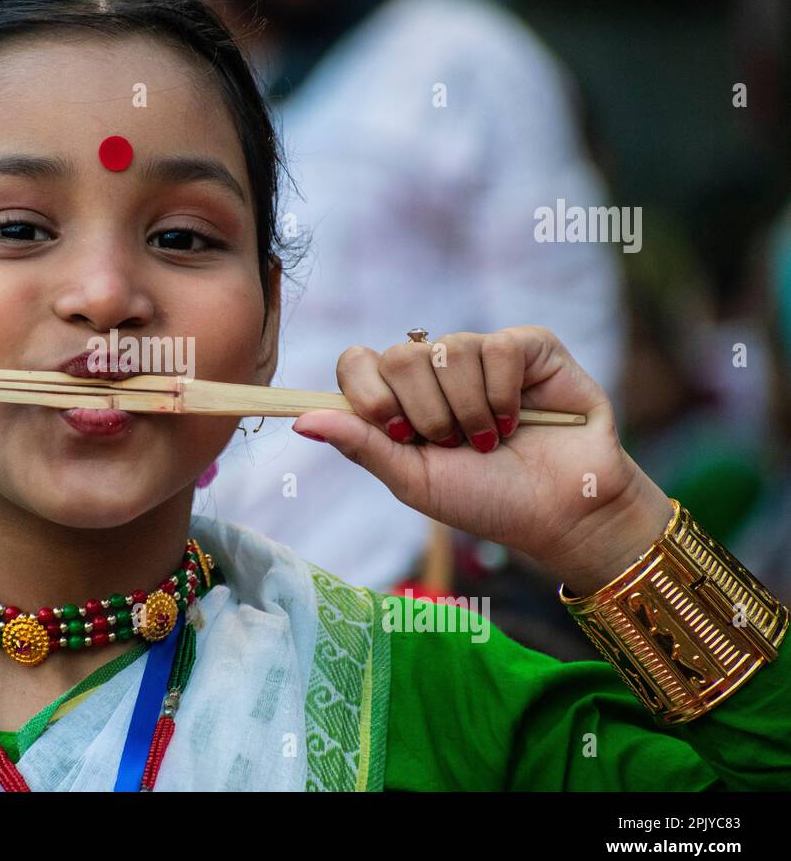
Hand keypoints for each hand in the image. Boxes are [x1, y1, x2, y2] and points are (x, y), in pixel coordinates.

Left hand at [292, 326, 674, 594]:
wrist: (560, 513)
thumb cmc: (486, 501)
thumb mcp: (413, 480)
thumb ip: (360, 445)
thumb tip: (300, 421)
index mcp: (400, 398)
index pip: (357, 362)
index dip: (369, 392)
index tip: (398, 431)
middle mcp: (436, 370)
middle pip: (400, 354)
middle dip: (425, 411)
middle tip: (453, 444)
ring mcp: (481, 354)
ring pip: (449, 350)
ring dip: (468, 410)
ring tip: (492, 440)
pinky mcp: (528, 347)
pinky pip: (496, 347)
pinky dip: (503, 393)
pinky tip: (518, 419)